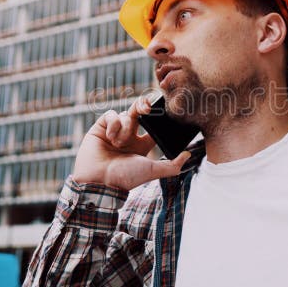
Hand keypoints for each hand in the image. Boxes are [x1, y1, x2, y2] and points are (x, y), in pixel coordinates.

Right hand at [72, 96, 190, 190]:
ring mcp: (114, 131)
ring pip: (126, 115)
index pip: (152, 125)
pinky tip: (110, 136)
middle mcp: (128, 136)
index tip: (162, 111)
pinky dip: (113, 123)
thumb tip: (188, 154)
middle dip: (144, 106)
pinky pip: (111, 114)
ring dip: (126, 126)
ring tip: (119, 143)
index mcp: (141, 145)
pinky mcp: (100, 127)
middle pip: (139, 112)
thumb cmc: (125, 178)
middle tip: (147, 108)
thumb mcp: (152, 170)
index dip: (157, 117)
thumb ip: (172, 165)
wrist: (99, 180)